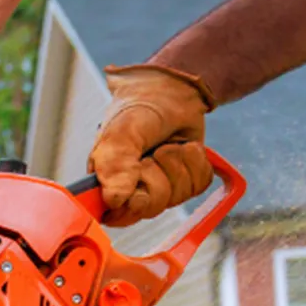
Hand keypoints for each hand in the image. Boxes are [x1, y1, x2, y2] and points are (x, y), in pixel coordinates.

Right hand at [88, 63, 215, 226]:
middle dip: (158, 178)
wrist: (175, 90)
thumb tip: (114, 201)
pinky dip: (197, 164)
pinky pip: (198, 186)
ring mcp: (161, 186)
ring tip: (169, 146)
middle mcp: (132, 189)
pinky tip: (186, 148)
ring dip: (179, 166)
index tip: (138, 181)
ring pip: (177, 198)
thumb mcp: (121, 133)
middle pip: (150, 208)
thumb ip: (115, 167)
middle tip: (154, 154)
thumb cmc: (140, 109)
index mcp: (107, 183)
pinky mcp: (186, 180)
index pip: (116, 216)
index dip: (131, 203)